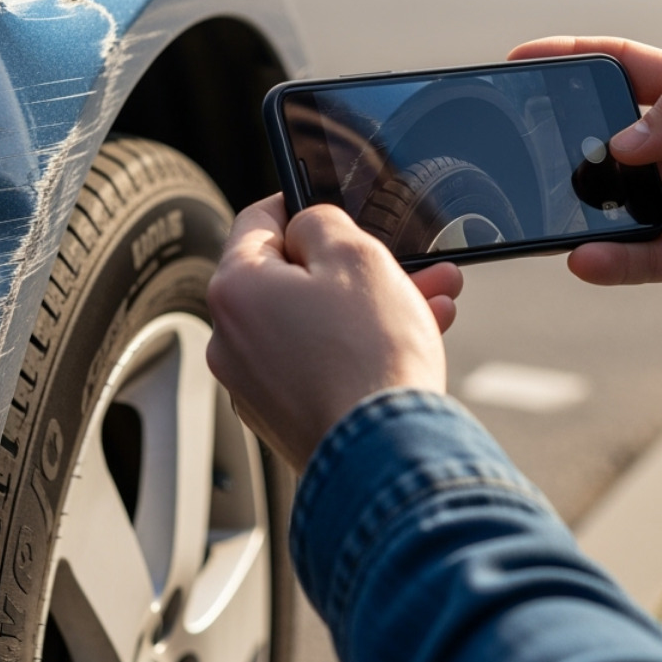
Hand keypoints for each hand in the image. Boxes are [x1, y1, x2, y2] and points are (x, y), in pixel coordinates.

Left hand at [206, 196, 462, 470]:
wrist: (384, 455)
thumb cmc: (368, 357)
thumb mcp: (355, 255)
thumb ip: (323, 222)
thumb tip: (308, 226)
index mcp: (234, 289)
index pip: (258, 220)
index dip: (299, 205)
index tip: (330, 206)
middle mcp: (230, 338)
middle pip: (293, 278)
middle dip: (357, 265)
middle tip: (407, 260)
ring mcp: (254, 385)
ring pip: (314, 323)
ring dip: (368, 306)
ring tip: (430, 298)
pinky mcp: (283, 418)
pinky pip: (318, 363)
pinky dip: (357, 348)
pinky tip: (412, 340)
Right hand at [510, 38, 661, 321]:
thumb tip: (620, 144)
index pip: (620, 67)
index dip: (570, 58)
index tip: (520, 59)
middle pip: (602, 137)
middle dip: (561, 139)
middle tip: (521, 145)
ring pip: (609, 201)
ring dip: (577, 204)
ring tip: (545, 207)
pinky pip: (634, 256)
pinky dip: (607, 259)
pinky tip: (585, 258)